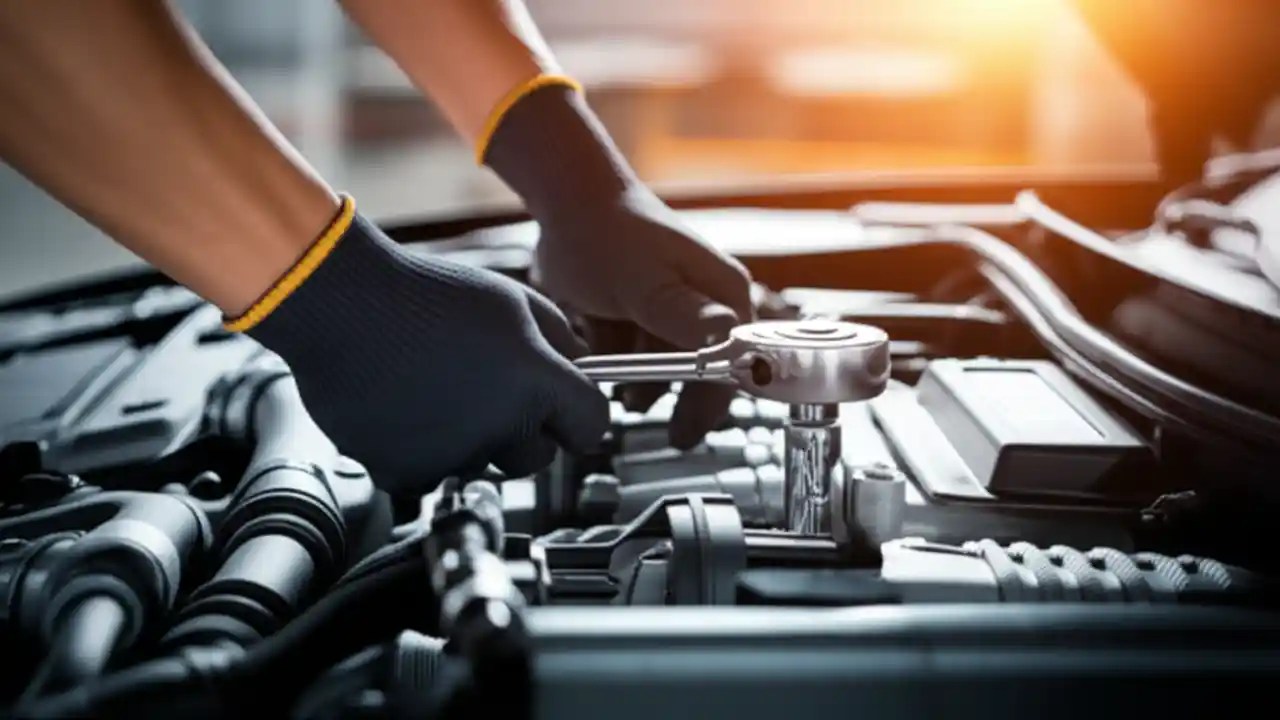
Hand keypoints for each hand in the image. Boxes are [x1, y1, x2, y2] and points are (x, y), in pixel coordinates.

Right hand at [248, 213, 609, 492]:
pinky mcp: (405, 473)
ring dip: (472, 440)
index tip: (567, 409)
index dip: (581, 415)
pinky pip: (432, 473)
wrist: (343, 303)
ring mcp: (451, 457)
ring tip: (439, 387)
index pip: (592, 427)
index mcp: (535, 383)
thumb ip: (561, 338)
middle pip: (539, 458)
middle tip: (490, 390)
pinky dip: (424, 449)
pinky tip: (408, 405)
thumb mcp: (513, 299)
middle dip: (525, 431)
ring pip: (483, 466)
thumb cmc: (425, 294)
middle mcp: (499, 428)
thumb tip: (582, 367)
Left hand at [531, 189, 753, 447]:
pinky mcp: (644, 316)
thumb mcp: (644, 281)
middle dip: (674, 396)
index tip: (688, 431)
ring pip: (666, 368)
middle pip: (702, 372)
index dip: (713, 401)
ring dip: (641, 380)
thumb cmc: (610, 232)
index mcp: (723, 295)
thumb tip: (726, 336)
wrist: (568, 203)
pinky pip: (637, 356)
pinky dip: (618, 361)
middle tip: (658, 425)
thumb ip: (683, 314)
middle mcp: (707, 306)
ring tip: (616, 378)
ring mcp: (674, 312)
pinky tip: (599, 348)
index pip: (734, 365)